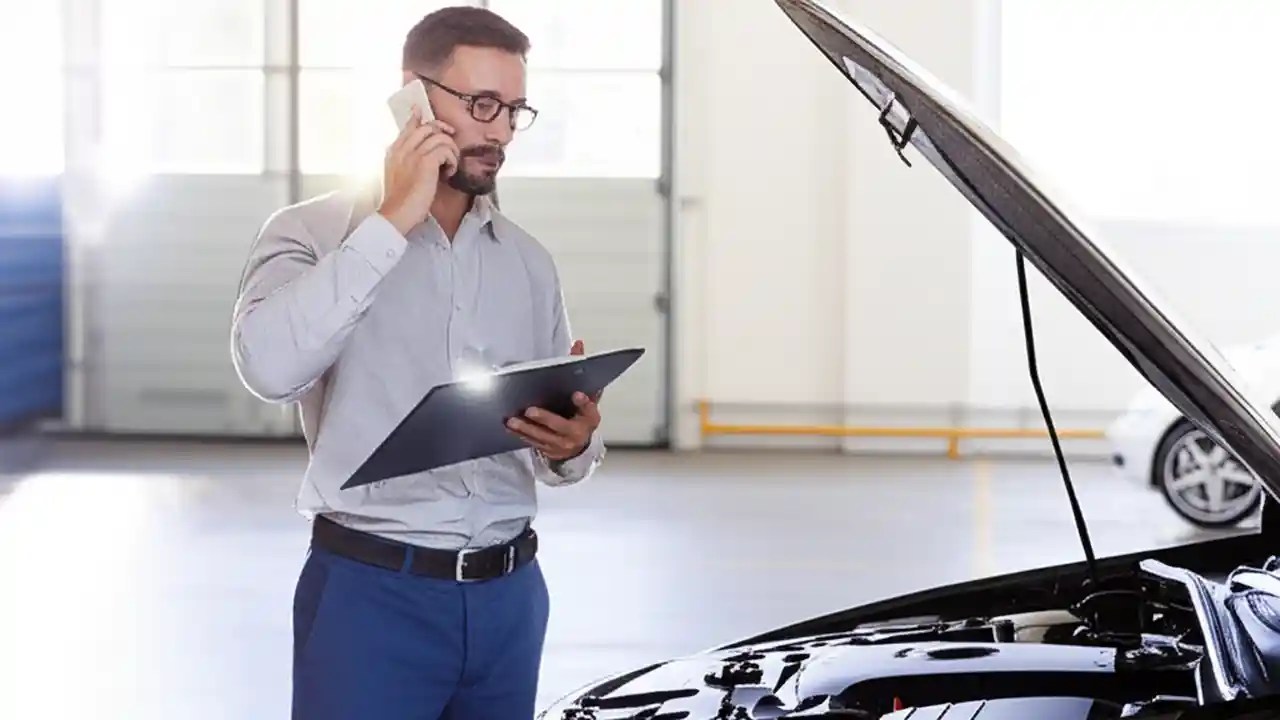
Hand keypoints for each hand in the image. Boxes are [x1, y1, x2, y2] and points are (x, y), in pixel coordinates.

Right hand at [377, 107, 459, 236]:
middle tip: (451, 146)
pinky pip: (445, 150)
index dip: (419, 117)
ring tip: (450, 166)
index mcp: (394, 151)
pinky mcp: (425, 163)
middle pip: (427, 126)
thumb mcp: (398, 176)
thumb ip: (406, 161)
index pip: (409, 126)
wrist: (396, 214)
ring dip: (451, 151)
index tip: (422, 111)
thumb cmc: (400, 200)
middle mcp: (403, 149)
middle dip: (443, 132)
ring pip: (440, 137)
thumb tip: (424, 156)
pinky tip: (449, 173)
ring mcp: (413, 154)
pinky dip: (452, 161)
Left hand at [506, 340, 602, 460]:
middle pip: (560, 426)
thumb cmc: (581, 416)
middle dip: (545, 418)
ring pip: (543, 436)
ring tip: (512, 420)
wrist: (579, 445)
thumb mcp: (587, 397)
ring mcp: (562, 444)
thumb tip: (578, 344)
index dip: (583, 402)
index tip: (577, 394)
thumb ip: (581, 371)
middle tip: (530, 410)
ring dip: (526, 429)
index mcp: (589, 418)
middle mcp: (577, 433)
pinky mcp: (548, 450)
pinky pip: (533, 443)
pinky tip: (510, 427)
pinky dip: (520, 435)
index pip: (589, 409)